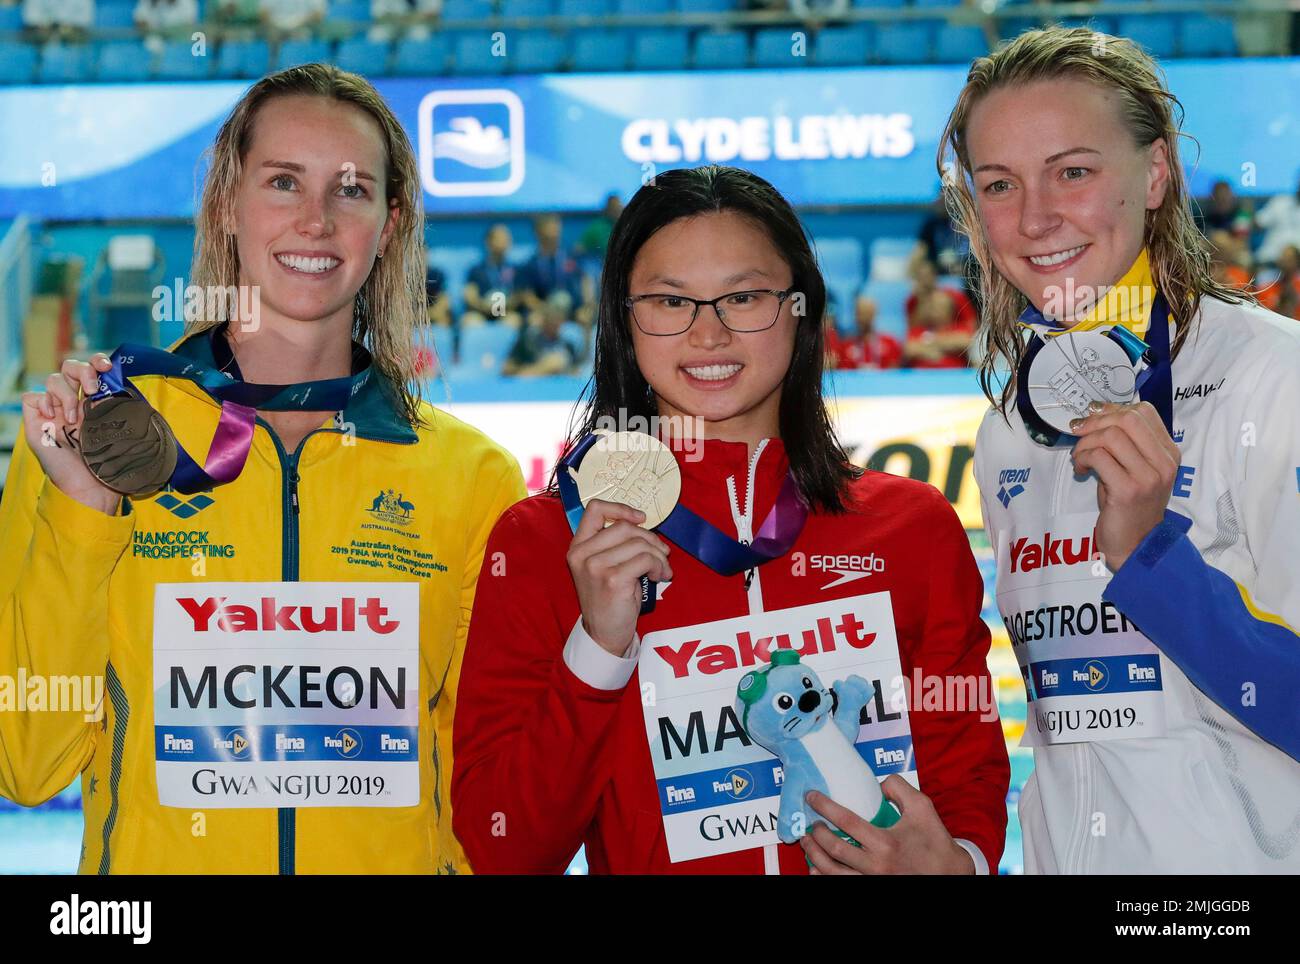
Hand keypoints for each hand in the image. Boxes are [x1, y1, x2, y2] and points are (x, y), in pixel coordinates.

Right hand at [20, 354, 119, 514]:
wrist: (90, 485)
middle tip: (92, 389)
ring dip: (65, 394)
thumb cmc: (108, 462)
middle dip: (82, 370)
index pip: (93, 368)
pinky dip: (43, 403)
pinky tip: (54, 419)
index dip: (97, 361)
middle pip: (70, 366)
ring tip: (74, 418)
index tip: (107, 366)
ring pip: (53, 379)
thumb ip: (121, 409)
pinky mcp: (36, 421)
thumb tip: (129, 389)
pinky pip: (33, 397)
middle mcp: (74, 402)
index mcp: (95, 401)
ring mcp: (55, 410)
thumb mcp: (120, 430)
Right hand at [565, 498, 672, 657]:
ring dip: (658, 555)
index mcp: (578, 546)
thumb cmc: (608, 599)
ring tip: (661, 569)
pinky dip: (659, 566)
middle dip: (650, 538)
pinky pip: (645, 559)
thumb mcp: (603, 566)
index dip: (621, 509)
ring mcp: (595, 566)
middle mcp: (582, 554)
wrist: (603, 633)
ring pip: (639, 543)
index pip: (595, 509)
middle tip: (662, 553)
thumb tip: (645, 528)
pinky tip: (659, 576)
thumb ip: (614, 544)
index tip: (640, 518)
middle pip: (624, 527)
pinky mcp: (613, 579)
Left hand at [800, 775, 974, 874]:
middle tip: (810, 823)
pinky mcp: (873, 888)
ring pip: (833, 872)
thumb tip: (877, 785)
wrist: (950, 875)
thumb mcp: (922, 807)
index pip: (846, 821)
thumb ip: (898, 788)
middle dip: (816, 833)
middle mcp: (876, 866)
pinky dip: (824, 876)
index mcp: (886, 842)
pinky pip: (841, 885)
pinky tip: (816, 867)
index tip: (811, 797)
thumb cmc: (935, 842)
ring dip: (814, 856)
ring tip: (807, 842)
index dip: (825, 806)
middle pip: (834, 849)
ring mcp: (873, 880)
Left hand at [1069, 401, 1179, 570]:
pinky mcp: (1129, 490)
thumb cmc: (1129, 506)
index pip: (1144, 411)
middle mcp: (1164, 462)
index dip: (1112, 409)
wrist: (1134, 544)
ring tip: (1079, 458)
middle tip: (1079, 434)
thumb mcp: (1133, 469)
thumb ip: (1124, 443)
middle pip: (1128, 418)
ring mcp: (1149, 476)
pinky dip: (1082, 458)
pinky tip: (1081, 470)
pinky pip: (1099, 457)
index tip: (1092, 420)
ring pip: (1112, 436)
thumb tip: (1096, 414)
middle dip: (1095, 422)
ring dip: (1086, 443)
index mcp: (1168, 453)